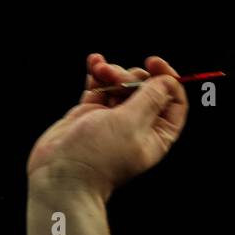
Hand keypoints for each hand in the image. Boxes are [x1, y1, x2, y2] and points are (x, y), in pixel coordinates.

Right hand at [26, 53, 188, 199]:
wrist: (60, 174)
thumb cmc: (99, 155)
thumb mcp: (131, 123)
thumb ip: (150, 99)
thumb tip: (167, 80)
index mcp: (157, 134)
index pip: (174, 102)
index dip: (168, 79)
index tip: (154, 64)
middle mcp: (138, 126)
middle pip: (147, 88)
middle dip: (132, 75)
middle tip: (116, 76)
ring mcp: (113, 119)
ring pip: (122, 84)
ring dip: (112, 71)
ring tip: (99, 69)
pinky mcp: (91, 113)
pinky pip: (100, 87)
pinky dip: (97, 73)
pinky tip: (93, 61)